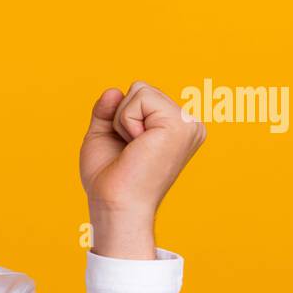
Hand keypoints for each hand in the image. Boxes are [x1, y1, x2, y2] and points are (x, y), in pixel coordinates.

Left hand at [79, 81, 205, 256]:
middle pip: (141, 88)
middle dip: (121, 116)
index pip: (141, 96)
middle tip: (129, 151)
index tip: (127, 150)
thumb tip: (114, 90)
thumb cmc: (109, 178)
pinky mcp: (180, 124)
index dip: (121, 118)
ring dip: (123, 120)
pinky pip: (140, 97)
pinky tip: (136, 146)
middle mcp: (188, 125)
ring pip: (140, 89)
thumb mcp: (104, 136)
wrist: (115, 204)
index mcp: (176, 129)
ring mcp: (188, 124)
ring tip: (133, 149)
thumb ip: (108, 110)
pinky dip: (126, 121)